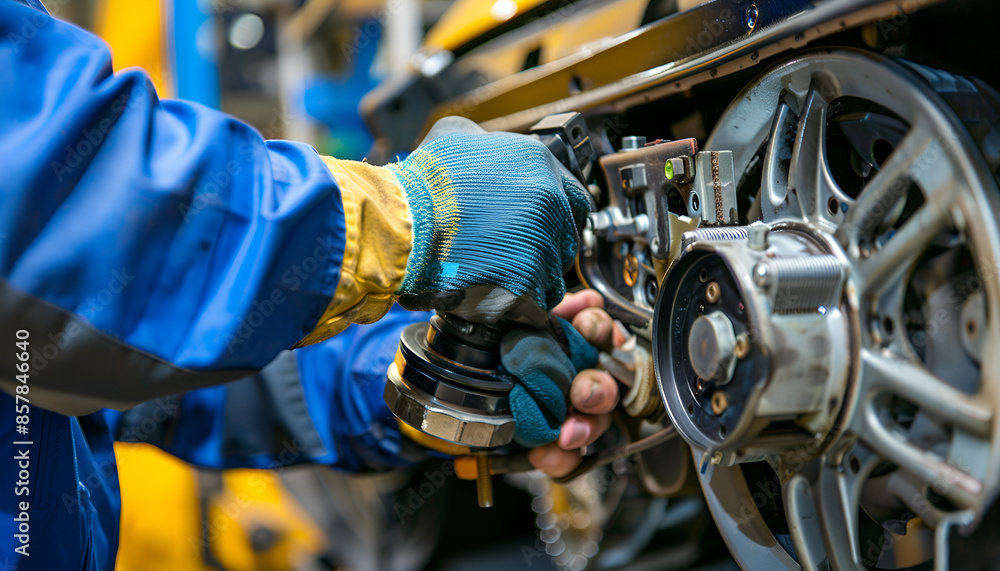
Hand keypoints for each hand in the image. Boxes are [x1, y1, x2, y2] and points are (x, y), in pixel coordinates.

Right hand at [385, 117, 592, 327]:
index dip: (559, 213)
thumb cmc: (421, 183)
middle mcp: (549, 199)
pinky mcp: (530, 278)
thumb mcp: (455, 134)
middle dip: (548, 246)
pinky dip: (527, 300)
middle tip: (520, 253)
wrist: (402, 222)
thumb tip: (487, 144)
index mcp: (539, 163)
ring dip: (537, 275)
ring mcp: (542, 240)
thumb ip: (485, 138)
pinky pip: (542, 297)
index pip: (575, 196)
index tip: (544, 224)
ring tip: (504, 274)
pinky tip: (503, 292)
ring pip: (556, 270)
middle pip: (567, 235)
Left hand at [502, 290, 625, 477]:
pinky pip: (569, 458)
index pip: (604, 334)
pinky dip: (559, 458)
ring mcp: (572, 415)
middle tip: (581, 395)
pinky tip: (544, 455)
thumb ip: (553, 311)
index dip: (602, 330)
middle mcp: (582, 379)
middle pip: (608, 384)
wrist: (462, 390)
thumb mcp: (520, 324)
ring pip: (596, 423)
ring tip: (566, 434)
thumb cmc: (498, 350)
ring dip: (585, 428)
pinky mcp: (557, 446)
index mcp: (575, 344)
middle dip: (598, 389)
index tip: (587, 327)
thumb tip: (587, 300)